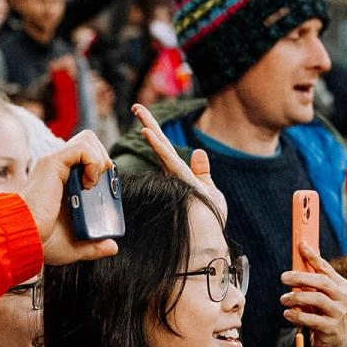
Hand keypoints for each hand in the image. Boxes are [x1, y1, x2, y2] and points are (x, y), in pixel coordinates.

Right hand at [21, 131, 119, 265]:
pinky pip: (81, 148)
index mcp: (61, 181)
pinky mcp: (52, 163)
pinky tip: (89, 183)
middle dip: (103, 158)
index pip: (87, 158)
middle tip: (101, 183)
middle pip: (88, 141)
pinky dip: (93, 162)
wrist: (25, 239)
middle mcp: (57, 168)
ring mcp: (54, 163)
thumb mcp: (75, 246)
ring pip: (87, 139)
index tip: (105, 190)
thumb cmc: (42, 242)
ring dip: (99, 159)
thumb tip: (113, 247)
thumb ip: (94, 246)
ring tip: (94, 182)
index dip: (101, 168)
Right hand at [131, 102, 227, 217]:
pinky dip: (157, 146)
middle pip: (159, 144)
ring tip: (139, 112)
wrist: (209, 241)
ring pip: (161, 148)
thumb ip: (202, 173)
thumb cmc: (210, 220)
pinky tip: (147, 133)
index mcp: (179, 175)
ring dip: (150, 129)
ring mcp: (175, 178)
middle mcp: (173, 175)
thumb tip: (199, 151)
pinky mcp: (180, 182)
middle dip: (148, 123)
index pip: (165, 149)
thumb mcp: (210, 192)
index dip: (155, 133)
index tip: (144, 118)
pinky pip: (167, 160)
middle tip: (136, 105)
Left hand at [280, 240, 346, 346]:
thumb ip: (312, 280)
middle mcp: (343, 297)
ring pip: (317, 300)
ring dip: (297, 297)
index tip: (301, 245)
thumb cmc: (323, 313)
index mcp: (340, 286)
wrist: (334, 341)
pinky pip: (313, 319)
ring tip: (283, 299)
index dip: (313, 256)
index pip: (325, 268)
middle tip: (283, 277)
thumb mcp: (320, 295)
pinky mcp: (332, 329)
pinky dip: (297, 315)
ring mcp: (339, 313)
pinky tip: (287, 314)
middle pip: (322, 282)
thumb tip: (299, 257)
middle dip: (301, 277)